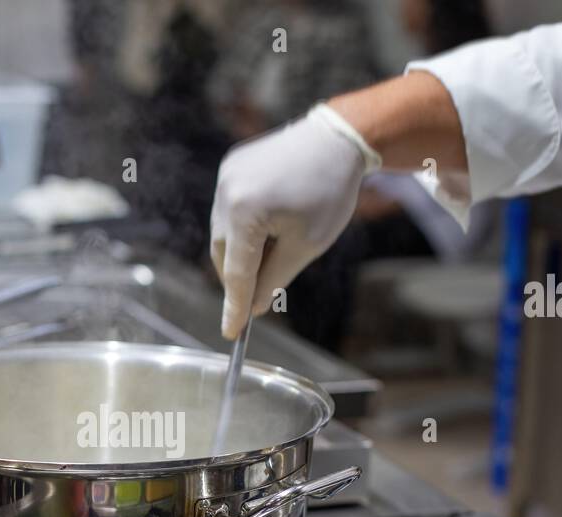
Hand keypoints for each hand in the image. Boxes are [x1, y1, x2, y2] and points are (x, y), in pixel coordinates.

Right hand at [210, 105, 379, 339]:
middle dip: (240, 276)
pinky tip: (269, 223)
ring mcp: (225, 176)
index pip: (236, 272)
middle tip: (261, 294)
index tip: (231, 334)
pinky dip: (242, 226)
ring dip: (241, 250)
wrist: (338, 138)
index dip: (234, 307)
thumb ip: (274, 280)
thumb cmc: (329, 192)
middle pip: (224, 253)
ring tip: (274, 249)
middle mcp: (226, 192)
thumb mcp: (306, 246)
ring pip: (223, 232)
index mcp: (245, 212)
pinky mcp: (230, 166)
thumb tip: (252, 307)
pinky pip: (228, 208)